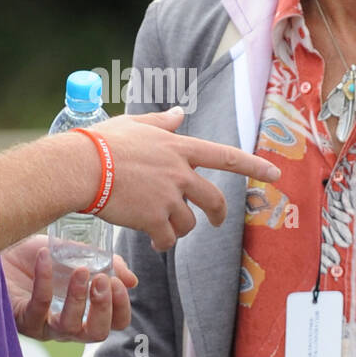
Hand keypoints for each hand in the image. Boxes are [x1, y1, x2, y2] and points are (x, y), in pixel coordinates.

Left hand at [1, 234, 136, 342]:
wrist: (1, 251)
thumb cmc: (40, 256)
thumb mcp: (78, 254)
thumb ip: (105, 264)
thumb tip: (132, 281)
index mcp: (86, 311)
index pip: (115, 323)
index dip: (121, 307)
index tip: (119, 283)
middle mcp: (67, 325)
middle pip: (96, 333)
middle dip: (103, 308)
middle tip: (101, 281)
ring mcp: (44, 326)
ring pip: (70, 327)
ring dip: (78, 299)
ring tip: (81, 271)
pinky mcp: (21, 319)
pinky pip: (39, 306)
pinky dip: (45, 281)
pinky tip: (47, 257)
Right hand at [93, 107, 281, 252]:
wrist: (81, 167)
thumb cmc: (101, 143)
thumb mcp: (135, 124)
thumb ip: (162, 123)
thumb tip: (179, 113)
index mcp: (179, 147)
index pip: (225, 157)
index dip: (253, 166)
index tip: (274, 175)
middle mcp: (180, 172)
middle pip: (213, 200)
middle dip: (218, 214)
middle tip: (216, 222)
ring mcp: (169, 197)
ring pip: (189, 223)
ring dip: (179, 229)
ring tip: (161, 228)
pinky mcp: (154, 219)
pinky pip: (168, 239)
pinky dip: (162, 242)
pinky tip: (153, 241)